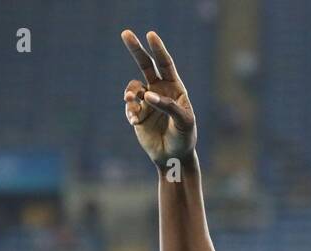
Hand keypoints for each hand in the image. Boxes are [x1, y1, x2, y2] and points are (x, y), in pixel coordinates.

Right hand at [121, 30, 197, 167]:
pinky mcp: (137, 114)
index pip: (165, 64)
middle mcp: (160, 91)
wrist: (173, 157)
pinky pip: (129, 105)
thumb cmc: (184, 138)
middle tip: (126, 33)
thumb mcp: (184, 122)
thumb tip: (147, 95)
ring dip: (130, 92)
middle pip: (146, 65)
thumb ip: (168, 106)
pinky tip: (135, 120)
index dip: (158, 49)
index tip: (150, 35)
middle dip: (136, 50)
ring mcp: (147, 102)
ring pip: (133, 87)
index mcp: (175, 88)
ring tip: (131, 100)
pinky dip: (129, 110)